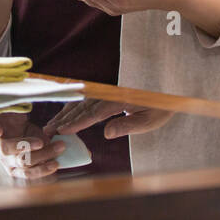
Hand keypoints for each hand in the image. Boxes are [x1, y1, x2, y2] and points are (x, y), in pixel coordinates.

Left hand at [0, 110, 65, 181]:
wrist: (13, 116)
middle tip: (60, 147)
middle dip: (42, 156)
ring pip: (6, 150)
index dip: (42, 171)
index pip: (28, 173)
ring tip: (41, 142)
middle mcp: (5, 159)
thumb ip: (47, 149)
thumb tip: (58, 153)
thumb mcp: (41, 142)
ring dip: (24, 146)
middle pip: (21, 162)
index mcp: (16, 167)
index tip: (56, 164)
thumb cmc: (28, 134)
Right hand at [43, 99, 174, 138]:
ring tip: (52, 124)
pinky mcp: (108, 91)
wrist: (170, 86)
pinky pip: (87, 98)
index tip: (63, 130)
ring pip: (82, 102)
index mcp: (120, 100)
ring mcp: (108, 91)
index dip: (77, 122)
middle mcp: (111, 93)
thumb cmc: (162, 107)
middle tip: (49, 130)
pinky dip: (74, 104)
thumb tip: (106, 133)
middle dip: (65, 119)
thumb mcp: (150, 121)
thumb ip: (127, 126)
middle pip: (83, 106)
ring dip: (66, 112)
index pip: (94, 113)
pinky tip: (64, 109)